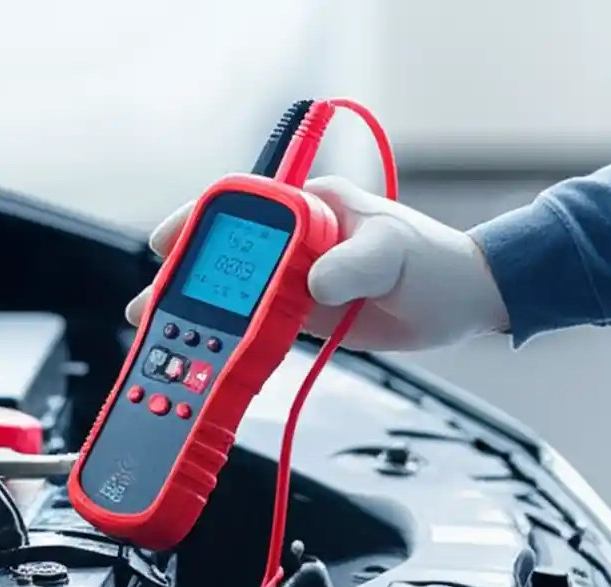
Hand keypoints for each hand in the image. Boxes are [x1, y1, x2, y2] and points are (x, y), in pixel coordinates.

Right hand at [126, 178, 509, 351]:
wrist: (462, 302)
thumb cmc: (434, 263)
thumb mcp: (394, 254)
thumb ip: (354, 265)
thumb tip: (314, 285)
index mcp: (307, 206)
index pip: (239, 206)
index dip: (195, 222)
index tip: (165, 243)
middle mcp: (292, 240)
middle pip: (221, 257)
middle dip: (180, 278)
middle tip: (147, 306)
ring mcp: (292, 278)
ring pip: (230, 295)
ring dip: (195, 315)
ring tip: (157, 335)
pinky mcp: (298, 313)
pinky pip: (252, 325)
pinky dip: (226, 339)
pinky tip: (202, 356)